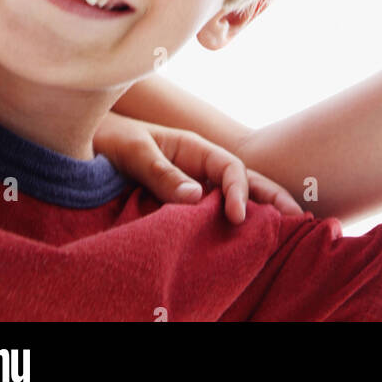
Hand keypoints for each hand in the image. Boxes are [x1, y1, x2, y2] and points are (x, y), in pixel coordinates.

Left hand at [92, 111, 305, 223]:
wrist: (85, 148)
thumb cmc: (108, 142)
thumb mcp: (133, 152)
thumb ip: (161, 172)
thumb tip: (196, 197)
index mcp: (192, 148)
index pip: (229, 167)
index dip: (240, 190)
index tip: (238, 216)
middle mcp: (199, 167)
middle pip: (244, 180)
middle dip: (271, 196)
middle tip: (296, 218)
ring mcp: (194, 186)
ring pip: (235, 197)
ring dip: (261, 209)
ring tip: (287, 228)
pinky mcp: (182, 207)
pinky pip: (213, 214)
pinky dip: (235, 224)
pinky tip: (249, 240)